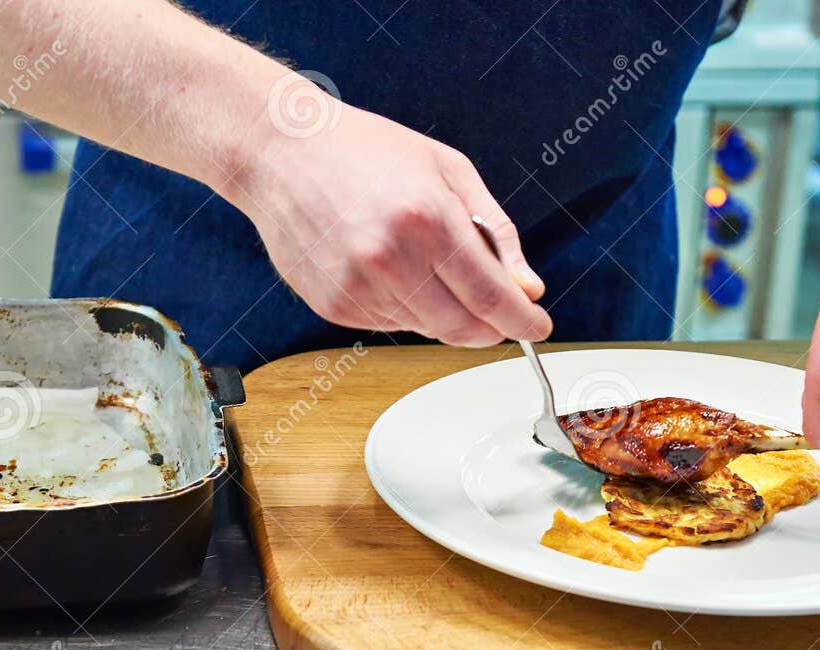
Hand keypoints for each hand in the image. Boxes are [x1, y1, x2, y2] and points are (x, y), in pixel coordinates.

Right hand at [225, 80, 550, 345]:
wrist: (281, 151)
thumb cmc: (367, 151)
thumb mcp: (449, 171)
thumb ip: (495, 233)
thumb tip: (527, 289)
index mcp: (428, 219)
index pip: (492, 295)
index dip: (523, 320)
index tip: (538, 327)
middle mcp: (391, 259)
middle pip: (462, 328)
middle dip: (490, 329)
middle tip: (500, 316)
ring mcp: (358, 287)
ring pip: (427, 329)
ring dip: (443, 312)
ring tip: (424, 264)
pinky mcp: (334, 305)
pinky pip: (389, 324)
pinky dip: (404, 306)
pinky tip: (387, 268)